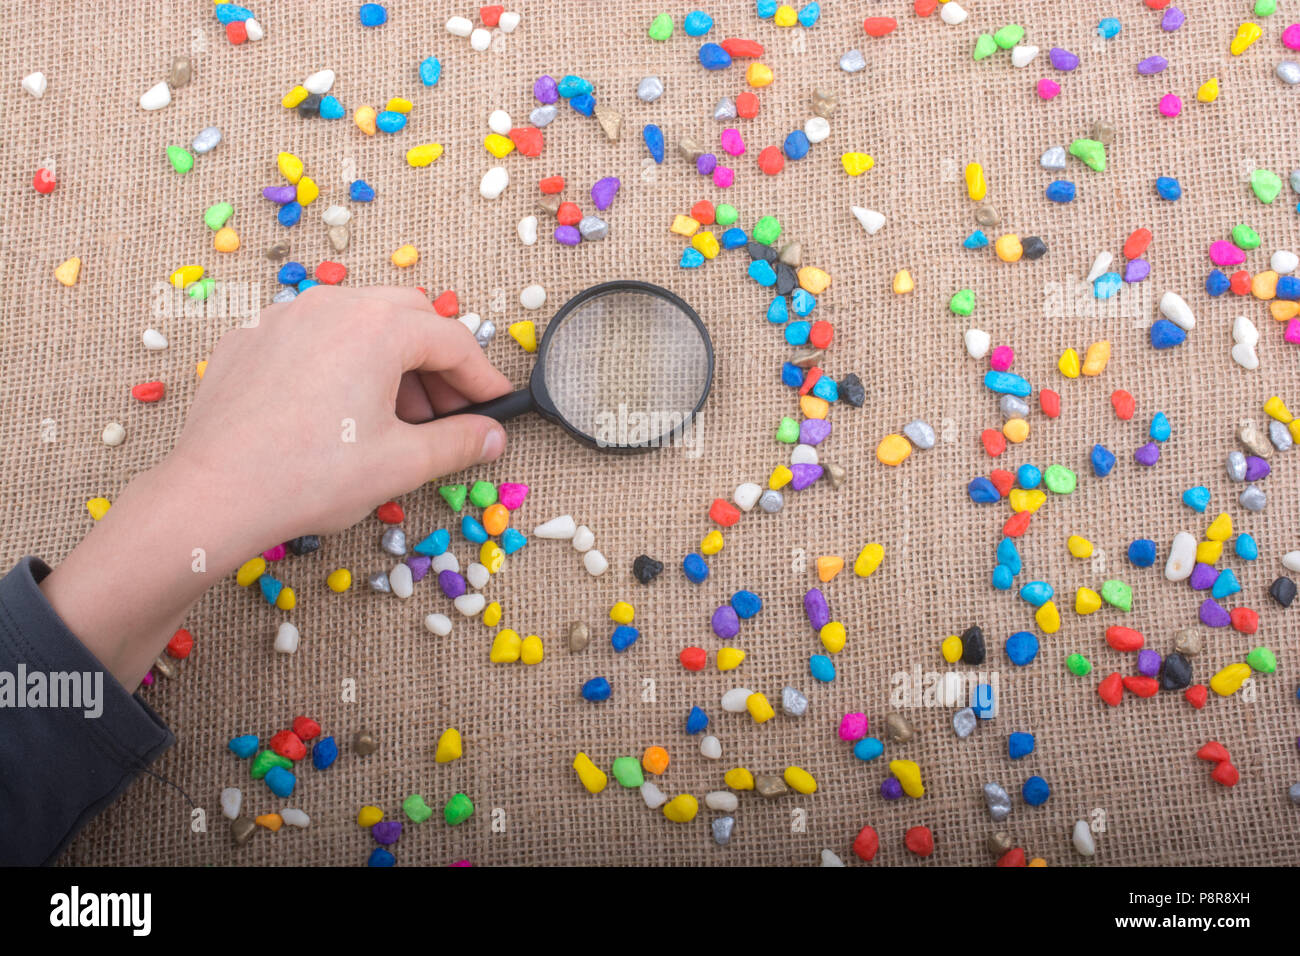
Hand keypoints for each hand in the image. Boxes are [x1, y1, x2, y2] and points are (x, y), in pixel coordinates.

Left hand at [40, 286, 510, 686]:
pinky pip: (315, 335)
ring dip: (392, 359)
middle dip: (438, 361)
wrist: (216, 493)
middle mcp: (332, 305)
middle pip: (409, 317)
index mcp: (377, 327)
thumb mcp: (401, 463)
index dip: (481, 376)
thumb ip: (458, 442)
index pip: (452, 340)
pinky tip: (341, 408)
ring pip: (360, 320)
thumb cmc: (308, 476)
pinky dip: (344, 360)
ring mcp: (286, 316)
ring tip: (397, 415)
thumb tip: (492, 436)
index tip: (494, 404)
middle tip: (449, 411)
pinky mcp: (252, 337)